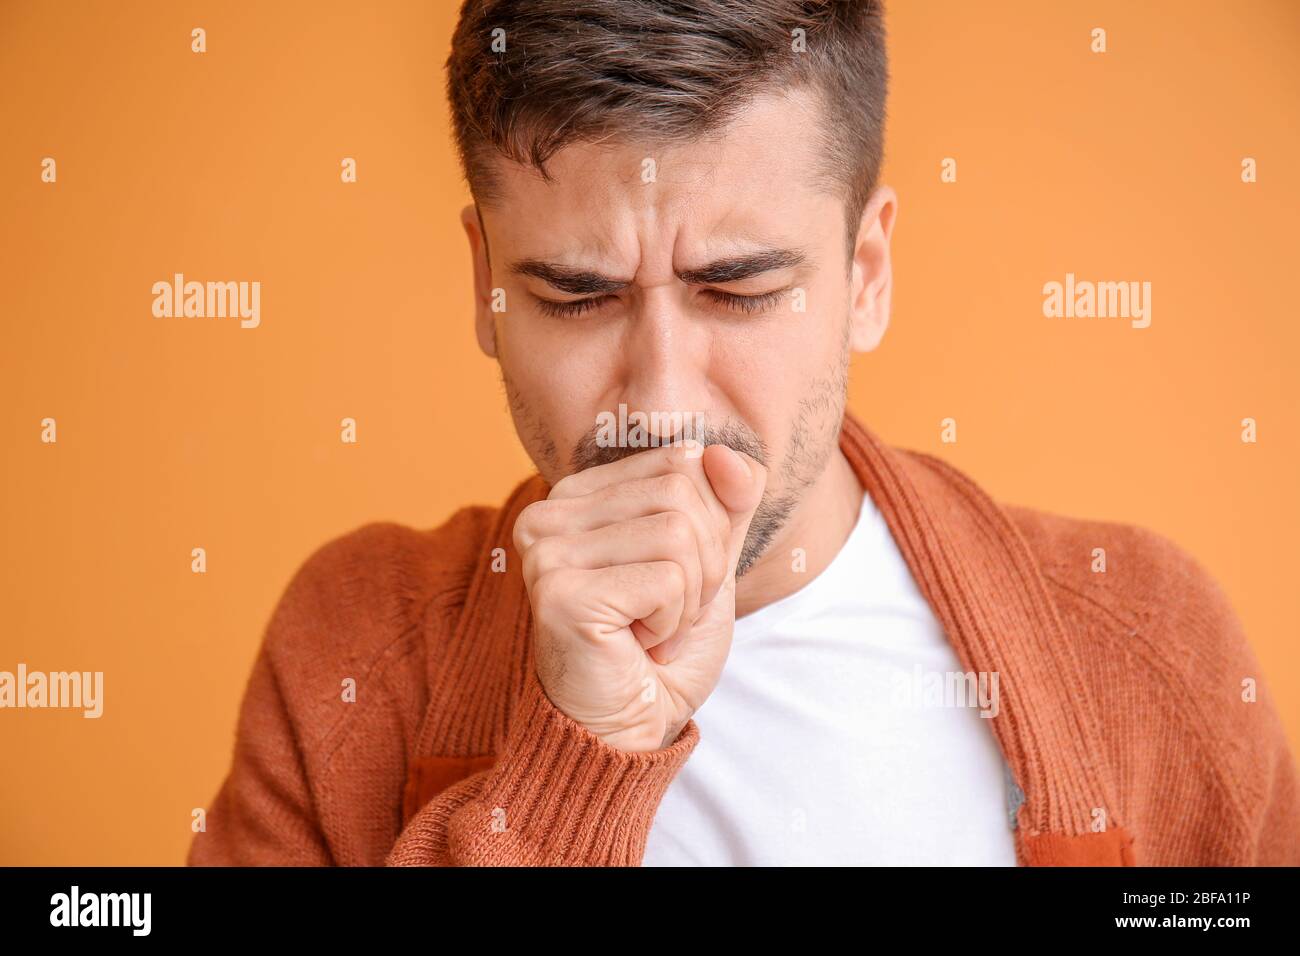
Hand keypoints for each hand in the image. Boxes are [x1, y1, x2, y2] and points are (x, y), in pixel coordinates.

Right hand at [513, 441, 765, 751]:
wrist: (631, 728)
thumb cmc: (661, 646)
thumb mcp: (711, 559)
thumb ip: (727, 500)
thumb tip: (726, 452)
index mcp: (580, 492)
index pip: (682, 461)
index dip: (710, 524)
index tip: (676, 579)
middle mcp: (550, 511)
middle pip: (683, 491)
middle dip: (705, 563)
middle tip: (669, 612)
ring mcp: (547, 550)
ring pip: (680, 534)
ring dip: (690, 597)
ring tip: (654, 631)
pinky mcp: (559, 592)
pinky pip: (667, 579)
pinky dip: (674, 624)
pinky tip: (640, 646)